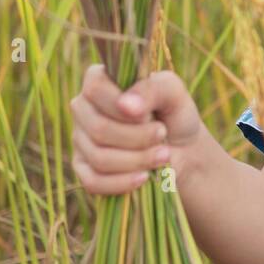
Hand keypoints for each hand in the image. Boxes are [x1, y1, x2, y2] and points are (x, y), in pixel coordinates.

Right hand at [70, 64, 206, 195]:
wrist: (182, 150)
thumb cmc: (174, 114)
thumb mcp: (173, 94)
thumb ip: (153, 89)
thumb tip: (127, 105)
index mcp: (99, 81)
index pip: (95, 88)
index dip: (121, 105)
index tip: (150, 115)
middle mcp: (83, 108)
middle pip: (98, 128)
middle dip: (137, 137)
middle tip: (163, 134)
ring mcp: (81, 140)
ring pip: (99, 157)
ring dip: (137, 160)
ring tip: (164, 155)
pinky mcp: (85, 169)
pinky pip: (94, 182)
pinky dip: (123, 182)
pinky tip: (144, 177)